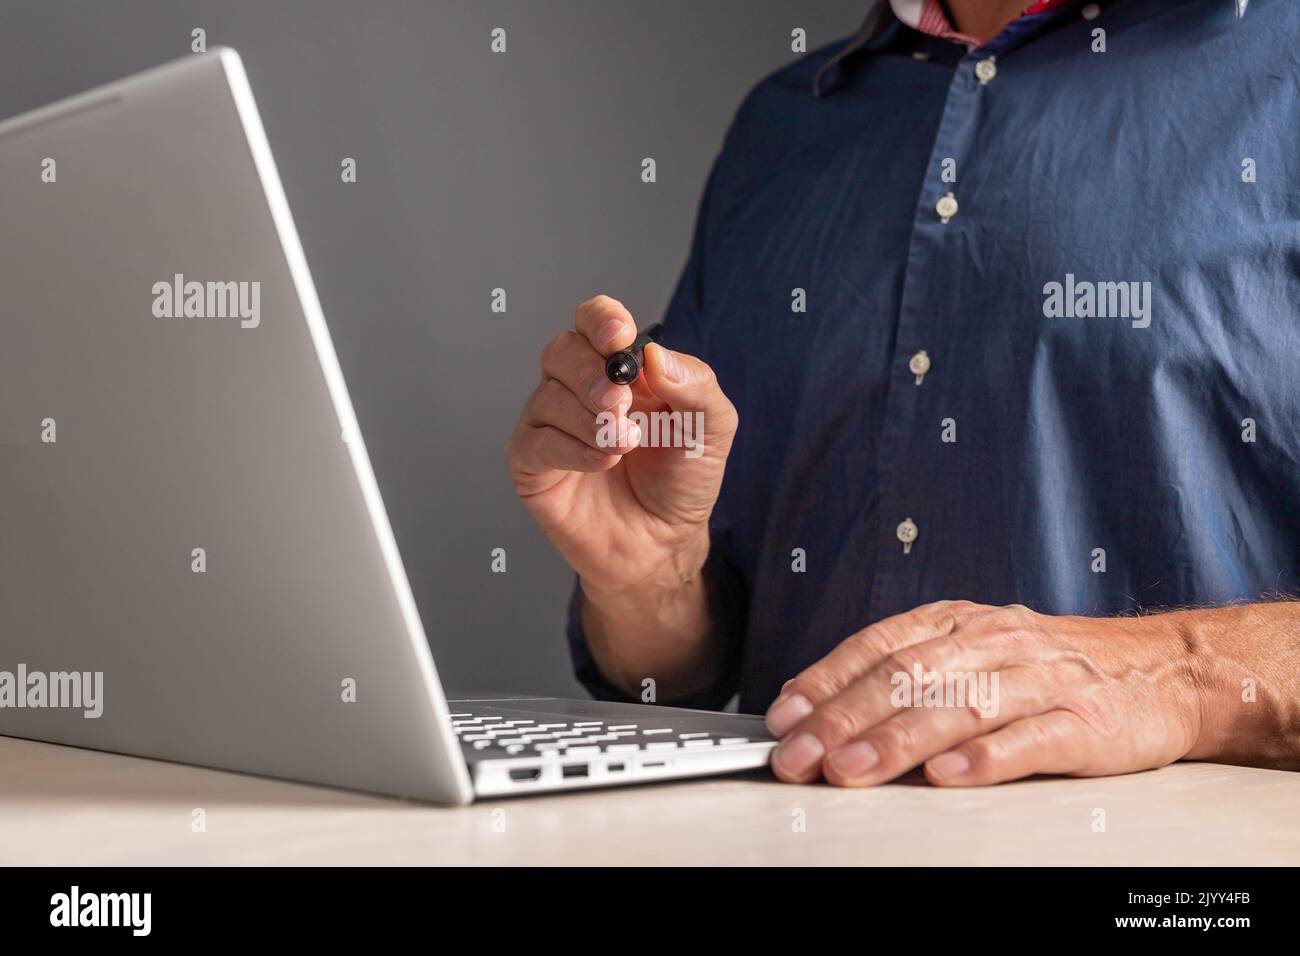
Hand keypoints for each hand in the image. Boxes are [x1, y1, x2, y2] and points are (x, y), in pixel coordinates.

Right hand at [507, 295, 737, 599]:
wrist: (664, 543)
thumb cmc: (681, 483)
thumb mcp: (712, 428)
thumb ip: (696, 385)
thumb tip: (658, 355)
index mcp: (620, 369)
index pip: (595, 322)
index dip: (601, 321)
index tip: (618, 339)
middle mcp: (579, 389)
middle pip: (562, 351)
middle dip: (592, 375)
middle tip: (622, 405)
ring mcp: (551, 425)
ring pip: (547, 396)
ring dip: (589, 420)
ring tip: (624, 445)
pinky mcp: (532, 465)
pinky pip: (535, 442)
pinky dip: (571, 449)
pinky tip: (602, 463)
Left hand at [765, 601, 1206, 786]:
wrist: (1162, 669)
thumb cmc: (1050, 666)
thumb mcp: (976, 649)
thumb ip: (912, 673)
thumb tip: (825, 711)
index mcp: (960, 621)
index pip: (879, 645)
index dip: (827, 680)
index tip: (785, 716)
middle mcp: (995, 642)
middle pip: (908, 677)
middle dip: (845, 718)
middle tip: (801, 755)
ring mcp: (1041, 680)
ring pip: (959, 706)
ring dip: (898, 741)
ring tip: (852, 769)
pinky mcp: (1085, 722)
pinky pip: (1030, 739)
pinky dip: (986, 758)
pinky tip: (947, 776)